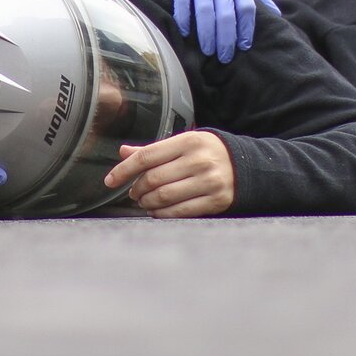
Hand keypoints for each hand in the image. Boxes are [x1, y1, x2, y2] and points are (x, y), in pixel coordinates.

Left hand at [106, 132, 234, 216]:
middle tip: (134, 193)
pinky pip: (179, 211)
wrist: (245, 166)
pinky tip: (156, 211)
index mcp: (188, 141)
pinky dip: (162, 214)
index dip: (124, 170)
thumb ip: (153, 150)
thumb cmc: (206, 153)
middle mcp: (199, 160)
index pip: (146, 156)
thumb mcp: (183, 144)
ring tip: (144, 201)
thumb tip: (123, 152)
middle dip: (137, 189)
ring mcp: (209, 181)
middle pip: (153, 179)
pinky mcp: (216, 201)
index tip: (110, 180)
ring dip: (147, 203)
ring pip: (164, 197)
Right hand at [144, 0, 276, 61]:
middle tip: (226, 57)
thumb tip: (276, 14)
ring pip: (205, 11)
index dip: (246, 28)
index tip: (245, 45)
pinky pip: (182, 2)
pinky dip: (184, 18)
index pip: (246, 7)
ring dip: (207, 34)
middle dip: (226, 39)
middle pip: (225, 14)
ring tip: (209, 51)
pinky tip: (186, 32)